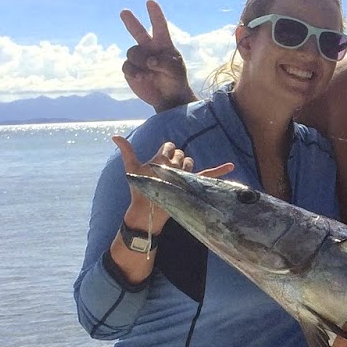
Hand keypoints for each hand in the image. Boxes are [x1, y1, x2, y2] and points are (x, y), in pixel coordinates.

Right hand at [112, 136, 231, 229]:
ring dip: (186, 165)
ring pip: (190, 162)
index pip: (169, 146)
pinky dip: (220, 170)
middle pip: (180, 154)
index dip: (166, 152)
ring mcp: (184, 176)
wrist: (147, 211)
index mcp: (161, 159)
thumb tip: (114, 135)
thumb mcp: (131, 168)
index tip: (161, 160)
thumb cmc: (138, 188)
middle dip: (175, 159)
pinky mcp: (192, 185)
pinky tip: (232, 165)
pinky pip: (209, 175)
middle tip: (167, 172)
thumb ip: (126, 150)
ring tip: (177, 175)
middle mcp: (174, 166)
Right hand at [121, 0, 194, 111]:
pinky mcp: (130, 70)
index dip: (155, 14)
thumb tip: (149, 60)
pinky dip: (133, 72)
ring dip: (140, 62)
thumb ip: (165, 63)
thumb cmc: (176, 80)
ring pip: (132, 52)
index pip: (160, 26)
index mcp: (163, 44)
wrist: (168, 98)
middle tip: (124, 12)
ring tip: (149, 74)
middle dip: (131, 22)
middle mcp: (149, 48)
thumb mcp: (176, 71)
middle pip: (138, 31)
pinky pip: (126, 66)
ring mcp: (138, 58)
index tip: (150, 2)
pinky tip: (141, 77)